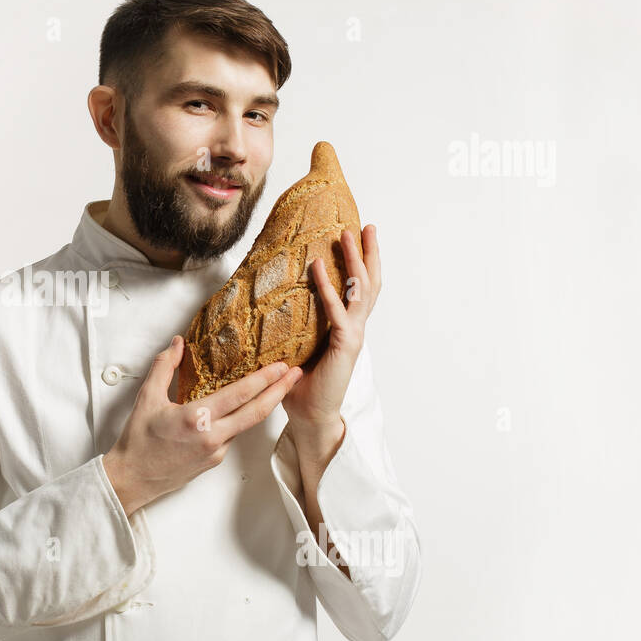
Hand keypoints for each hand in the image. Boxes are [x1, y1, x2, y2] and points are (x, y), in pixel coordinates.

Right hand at [103, 335, 303, 514]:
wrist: (133, 478)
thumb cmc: (138, 440)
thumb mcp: (147, 398)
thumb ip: (164, 367)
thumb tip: (178, 343)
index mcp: (197, 418)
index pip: (240, 395)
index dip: (264, 379)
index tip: (281, 366)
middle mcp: (212, 437)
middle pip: (256, 412)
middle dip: (279, 391)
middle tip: (295, 374)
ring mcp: (216, 452)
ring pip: (245, 425)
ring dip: (262, 406)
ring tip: (274, 388)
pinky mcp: (214, 462)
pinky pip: (231, 436)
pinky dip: (239, 421)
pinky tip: (239, 410)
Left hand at [281, 225, 380, 431]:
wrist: (309, 415)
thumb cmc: (301, 383)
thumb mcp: (297, 345)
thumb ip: (294, 324)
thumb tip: (272, 300)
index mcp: (347, 327)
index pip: (359, 288)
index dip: (361, 262)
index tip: (358, 237)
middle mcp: (355, 328)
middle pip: (369, 283)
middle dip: (368, 253)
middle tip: (365, 225)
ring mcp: (353, 336)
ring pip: (360, 290)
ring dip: (354, 260)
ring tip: (347, 234)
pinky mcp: (344, 347)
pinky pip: (337, 312)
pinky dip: (328, 288)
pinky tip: (319, 267)